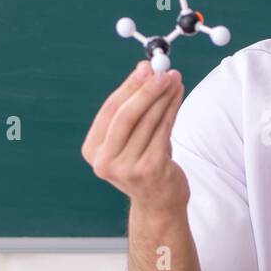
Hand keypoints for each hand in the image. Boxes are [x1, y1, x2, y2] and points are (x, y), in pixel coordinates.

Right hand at [82, 60, 188, 210]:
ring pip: (148, 121)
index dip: (128, 86)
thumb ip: (135, 107)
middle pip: (126, 115)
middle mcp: (105, 162)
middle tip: (162, 71)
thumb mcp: (132, 138)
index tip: (144, 68)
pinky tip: (178, 96)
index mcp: (93, 151)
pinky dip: (172, 110)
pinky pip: (163, 131)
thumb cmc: (144, 163)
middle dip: (146, 89)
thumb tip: (145, 70)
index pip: (110, 111)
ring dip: (164, 96)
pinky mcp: (150, 170)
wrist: (158, 203)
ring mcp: (126, 168)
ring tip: (174, 79)